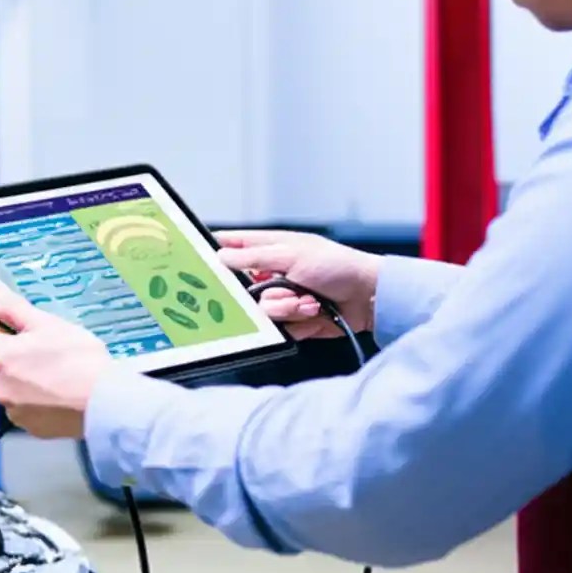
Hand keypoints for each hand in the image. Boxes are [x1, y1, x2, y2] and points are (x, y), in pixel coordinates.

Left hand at [0, 279, 112, 438]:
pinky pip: (34, 411)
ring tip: (65, 379)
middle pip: (9, 365)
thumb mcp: (45, 323)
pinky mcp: (34, 430)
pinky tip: (66, 398)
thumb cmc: (77, 358)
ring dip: (35, 383)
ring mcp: (16, 412)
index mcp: (0, 358)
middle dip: (27, 360)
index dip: (21, 334)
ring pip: (21, 389)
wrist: (105, 402)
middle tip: (58, 357)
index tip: (44, 338)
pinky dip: (46, 405)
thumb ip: (8, 305)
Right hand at [215, 230, 381, 339]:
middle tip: (277, 286)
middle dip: (264, 291)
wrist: (370, 298)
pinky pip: (279, 327)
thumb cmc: (339, 266)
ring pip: (262, 310)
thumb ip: (254, 257)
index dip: (217, 251)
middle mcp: (273, 274)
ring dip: (287, 306)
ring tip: (308, 300)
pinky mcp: (293, 320)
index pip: (235, 246)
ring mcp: (283, 297)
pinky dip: (298, 320)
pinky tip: (315, 311)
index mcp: (272, 249)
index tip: (201, 259)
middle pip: (242, 288)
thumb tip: (221, 256)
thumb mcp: (292, 254)